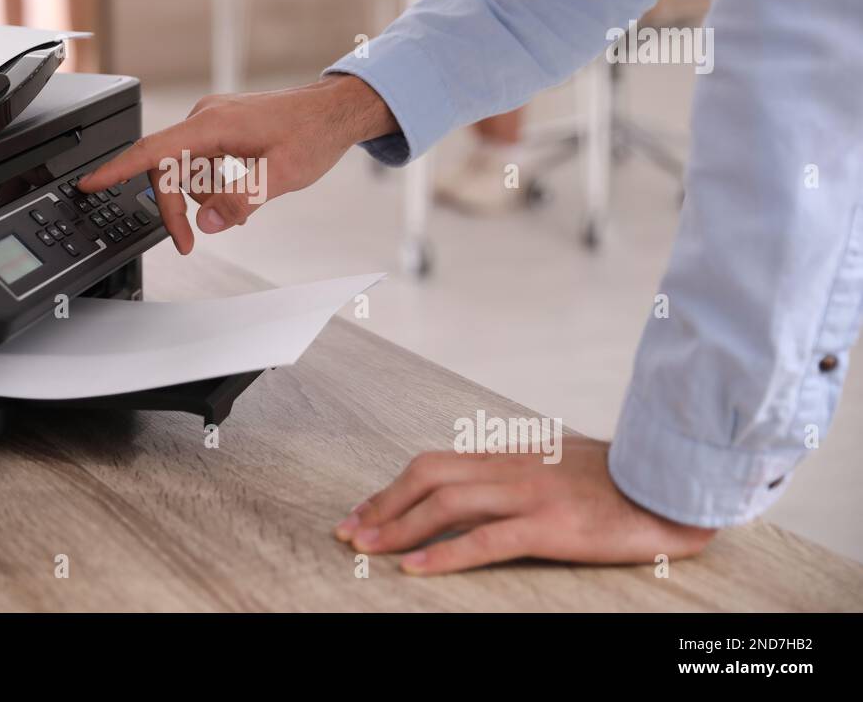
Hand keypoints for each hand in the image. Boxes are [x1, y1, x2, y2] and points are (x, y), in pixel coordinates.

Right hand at [77, 75, 396, 253]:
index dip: (117, 169)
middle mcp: (207, 119)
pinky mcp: (222, 129)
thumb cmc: (313, 134)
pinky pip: (201, 162)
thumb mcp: (282, 176)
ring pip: (185, 170)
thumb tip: (206, 222)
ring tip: (237, 211)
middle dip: (177, 208)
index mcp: (214, 125)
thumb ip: (241, 200)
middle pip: (167, 169)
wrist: (335, 112)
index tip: (90, 183)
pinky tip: (239, 193)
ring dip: (201, 197)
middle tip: (188, 242)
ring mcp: (213, 122)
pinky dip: (211, 184)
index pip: (153, 150)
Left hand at [334, 438, 716, 574]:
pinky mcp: (552, 526)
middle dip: (381, 504)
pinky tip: (415, 568)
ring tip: (366, 549)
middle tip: (347, 532)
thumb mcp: (564, 467)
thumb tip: (487, 487)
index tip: (365, 509)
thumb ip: (524, 474)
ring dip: (398, 527)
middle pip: (427, 475)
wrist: (678, 484)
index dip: (394, 487)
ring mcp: (531, 494)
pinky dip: (444, 554)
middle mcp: (514, 468)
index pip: (437, 464)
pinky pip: (486, 539)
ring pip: (446, 503)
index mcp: (514, 456)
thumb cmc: (625, 481)